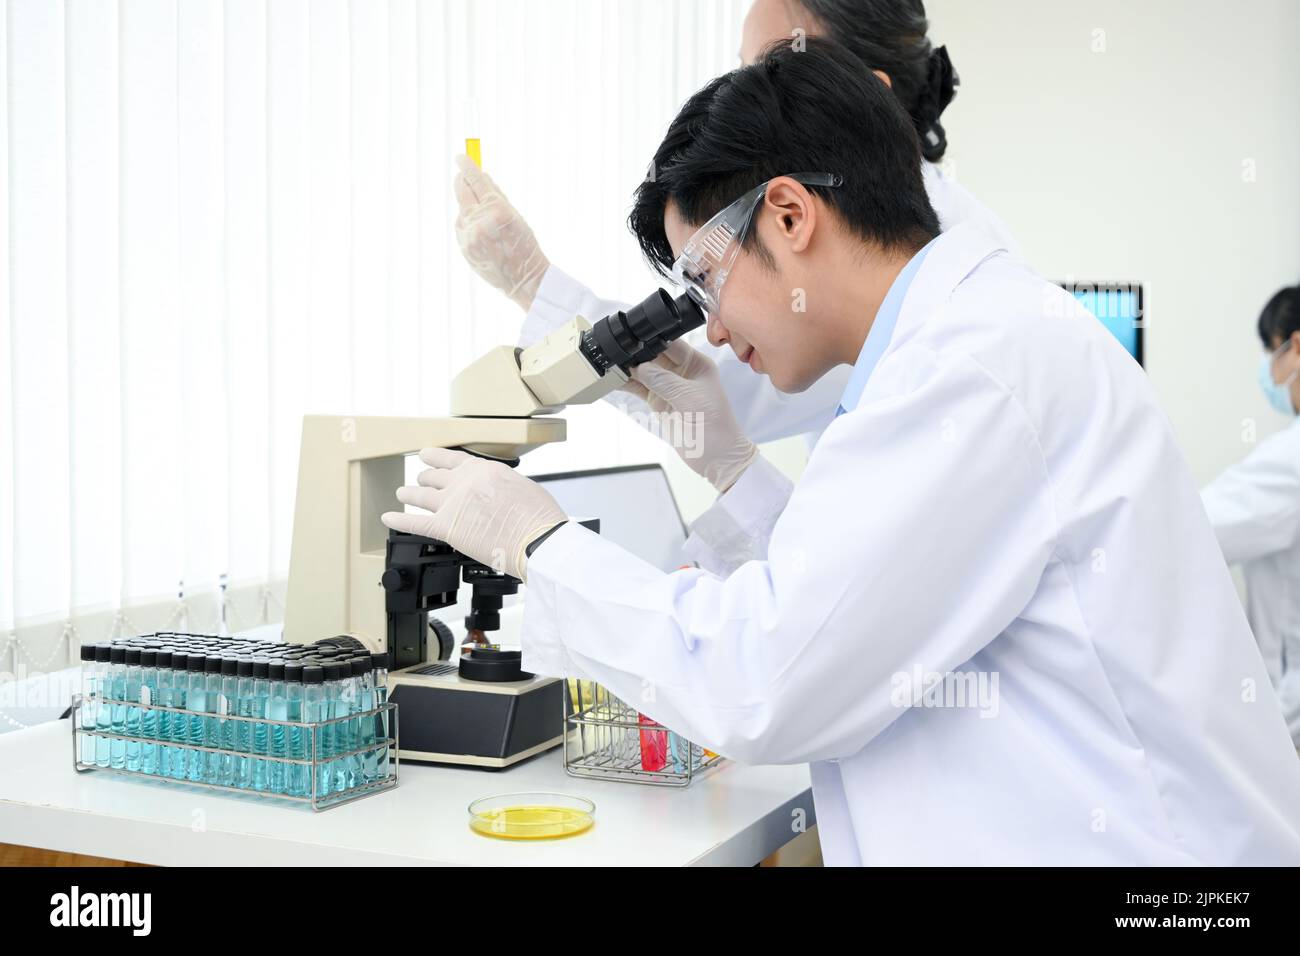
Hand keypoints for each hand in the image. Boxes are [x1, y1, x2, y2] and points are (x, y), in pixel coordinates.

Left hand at [381, 447, 566, 580]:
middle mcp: (463, 481)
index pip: (452, 459)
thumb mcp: (520, 486)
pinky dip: (397, 519)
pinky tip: (387, 518)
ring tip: (402, 492)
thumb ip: (499, 485)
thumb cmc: (537, 517)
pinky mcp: (446, 527)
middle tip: (419, 480)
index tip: (428, 456)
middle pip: (434, 476)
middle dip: (425, 478)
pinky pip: (414, 522)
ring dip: (409, 492)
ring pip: (420, 495)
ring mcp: (452, 503)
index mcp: (482, 468)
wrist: (536, 539)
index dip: (436, 458)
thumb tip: (493, 493)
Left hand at [453, 155, 549, 309]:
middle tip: (462, 175)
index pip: (476, 181)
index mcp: (496, 210)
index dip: (467, 166)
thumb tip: (481, 176)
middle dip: (461, 181)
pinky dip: (468, 223)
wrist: (523, 279)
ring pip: (462, 211)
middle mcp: (479, 222)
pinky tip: (482, 231)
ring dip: (468, 206)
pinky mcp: (464, 247)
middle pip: (462, 192)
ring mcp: (469, 236)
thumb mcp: (515, 216)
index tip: (461, 157)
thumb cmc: (524, 245)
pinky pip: (462, 227)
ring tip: (484, 216)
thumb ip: (496, 196)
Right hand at [622, 340, 758, 491]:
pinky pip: (639, 388)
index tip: (631, 338)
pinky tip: (611, 379)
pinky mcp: (659, 401)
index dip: (652, 339)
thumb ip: (664, 381)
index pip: (671, 343)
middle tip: (613, 351)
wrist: (716, 458)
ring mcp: (669, 386)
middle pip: (653, 355)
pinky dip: (626, 384)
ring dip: (627, 368)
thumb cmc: (714, 427)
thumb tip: (638, 366)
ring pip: (643, 371)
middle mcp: (682, 371)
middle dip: (635, 353)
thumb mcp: (690, 399)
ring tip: (607, 363)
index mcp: (697, 363)